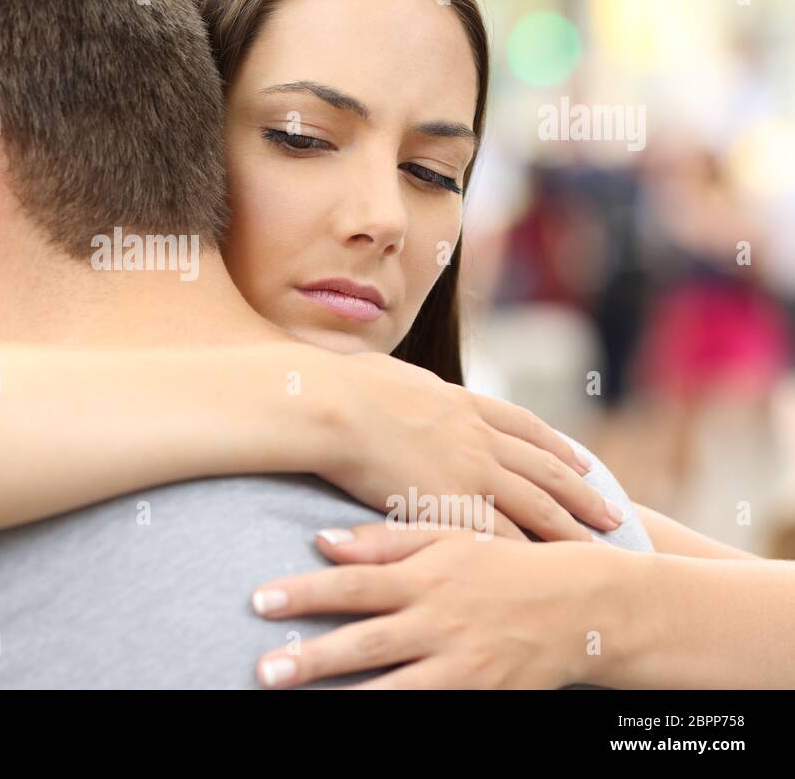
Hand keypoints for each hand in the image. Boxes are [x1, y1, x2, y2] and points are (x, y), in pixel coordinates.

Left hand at [249, 522, 620, 688]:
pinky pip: (431, 712)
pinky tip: (360, 725)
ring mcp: (462, 664)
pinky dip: (398, 718)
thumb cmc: (501, 564)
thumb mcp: (448, 537)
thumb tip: (320, 539)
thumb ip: (383, 541)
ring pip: (396, 690)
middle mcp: (439, 622)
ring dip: (346, 701)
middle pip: (366, 642)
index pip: (354, 584)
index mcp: (426, 577)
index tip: (259, 601)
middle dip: (312, 658)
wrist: (582, 606)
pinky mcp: (481, 696)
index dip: (305, 593)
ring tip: (301, 709)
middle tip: (263, 670)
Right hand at [316, 352, 624, 541]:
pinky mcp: (452, 504)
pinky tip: (544, 574)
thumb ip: (399, 384)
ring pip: (537, 506)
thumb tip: (382, 377)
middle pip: (546, 469)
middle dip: (584, 492)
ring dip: (570, 529)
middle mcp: (478, 436)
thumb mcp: (384, 372)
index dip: (556, 446)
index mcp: (462, 402)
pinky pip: (502, 535)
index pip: (524, 426)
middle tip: (614, 513)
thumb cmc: (342, 386)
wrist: (333, 407)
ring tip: (596, 549)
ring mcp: (470, 470)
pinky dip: (528, 554)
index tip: (582, 461)